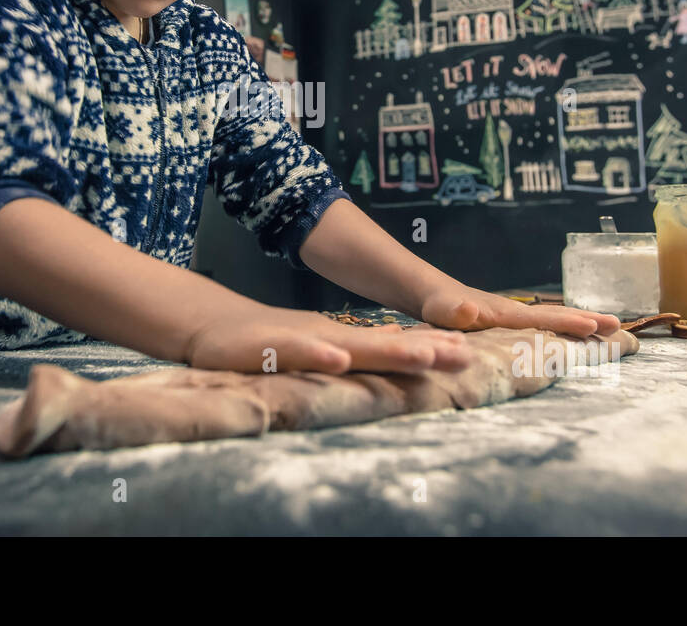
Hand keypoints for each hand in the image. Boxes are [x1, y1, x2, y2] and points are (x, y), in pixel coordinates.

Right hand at [183, 303, 472, 374]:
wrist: (214, 326)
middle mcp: (331, 338)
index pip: (394, 346)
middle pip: (385, 346)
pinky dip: (319, 353)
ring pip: (351, 346)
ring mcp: (303, 340)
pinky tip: (339, 359)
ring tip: (424, 355)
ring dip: (388, 350)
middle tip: (466, 356)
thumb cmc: (270, 340)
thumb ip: (361, 346)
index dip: (432, 349)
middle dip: (426, 350)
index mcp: (343, 341)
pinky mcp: (271, 346)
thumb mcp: (322, 345)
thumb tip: (400, 342)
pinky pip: (298, 351)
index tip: (472, 354)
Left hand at [416, 284, 620, 338]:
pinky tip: (581, 335)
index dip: (567, 323)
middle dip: (588, 320)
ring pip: (555, 318)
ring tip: (614, 329)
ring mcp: (516, 315)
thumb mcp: (441, 310)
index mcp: (503, 313)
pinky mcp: (513, 321)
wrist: (433, 293)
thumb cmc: (437, 305)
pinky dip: (568, 327)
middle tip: (619, 327)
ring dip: (583, 323)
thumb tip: (469, 310)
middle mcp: (516, 312)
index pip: (541, 319)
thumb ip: (454, 311)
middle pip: (557, 314)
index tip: (595, 327)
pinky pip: (546, 324)